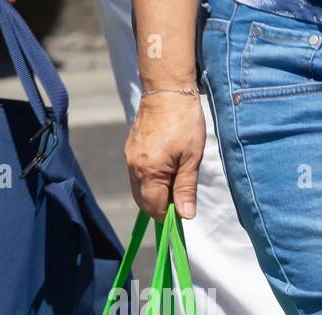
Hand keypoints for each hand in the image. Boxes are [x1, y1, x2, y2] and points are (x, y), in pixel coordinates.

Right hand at [124, 93, 205, 219]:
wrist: (167, 91)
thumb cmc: (184, 123)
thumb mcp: (191, 159)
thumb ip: (186, 189)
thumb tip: (185, 215)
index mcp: (148, 171)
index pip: (153, 208)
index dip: (168, 216)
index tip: (184, 214)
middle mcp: (133, 166)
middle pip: (143, 201)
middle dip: (161, 207)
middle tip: (183, 198)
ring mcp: (129, 157)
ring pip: (140, 188)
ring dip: (157, 193)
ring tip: (178, 180)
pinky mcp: (131, 149)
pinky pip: (138, 174)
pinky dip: (151, 180)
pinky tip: (168, 171)